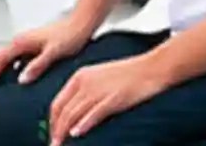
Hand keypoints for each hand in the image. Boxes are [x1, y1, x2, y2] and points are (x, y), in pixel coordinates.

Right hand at [0, 14, 94, 94]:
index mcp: (21, 42)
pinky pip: (15, 59)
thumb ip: (37, 66)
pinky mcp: (32, 46)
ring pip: (5, 59)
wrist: (81, 23)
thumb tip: (22, 79)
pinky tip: (17, 79)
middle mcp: (21, 41)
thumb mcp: (54, 52)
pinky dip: (10, 70)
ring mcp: (26, 43)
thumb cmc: (70, 34)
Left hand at [47, 53, 171, 144]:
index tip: (53, 133)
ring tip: (60, 145)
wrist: (152, 67)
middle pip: (63, 110)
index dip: (52, 120)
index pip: (58, 102)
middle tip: (53, 143)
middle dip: (55, 129)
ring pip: (74, 113)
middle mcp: (85, 82)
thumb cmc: (128, 74)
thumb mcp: (99, 78)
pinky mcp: (114, 98)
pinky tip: (76, 134)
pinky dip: (83, 124)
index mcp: (79, 76)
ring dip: (64, 132)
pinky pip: (94, 113)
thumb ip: (85, 91)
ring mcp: (99, 90)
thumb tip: (75, 112)